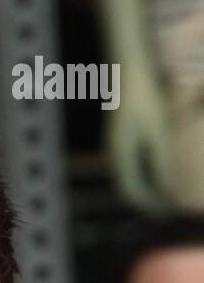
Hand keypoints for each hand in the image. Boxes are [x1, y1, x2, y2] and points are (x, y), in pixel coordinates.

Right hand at [106, 71, 173, 211]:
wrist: (130, 69)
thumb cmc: (145, 98)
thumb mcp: (159, 133)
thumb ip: (163, 164)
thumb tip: (168, 192)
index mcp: (120, 157)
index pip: (131, 192)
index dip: (149, 205)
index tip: (167, 212)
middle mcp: (113, 155)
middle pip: (127, 188)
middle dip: (146, 200)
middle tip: (166, 209)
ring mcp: (115, 146)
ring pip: (128, 177)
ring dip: (145, 187)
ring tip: (163, 194)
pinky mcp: (120, 137)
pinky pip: (130, 165)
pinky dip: (144, 174)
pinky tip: (157, 170)